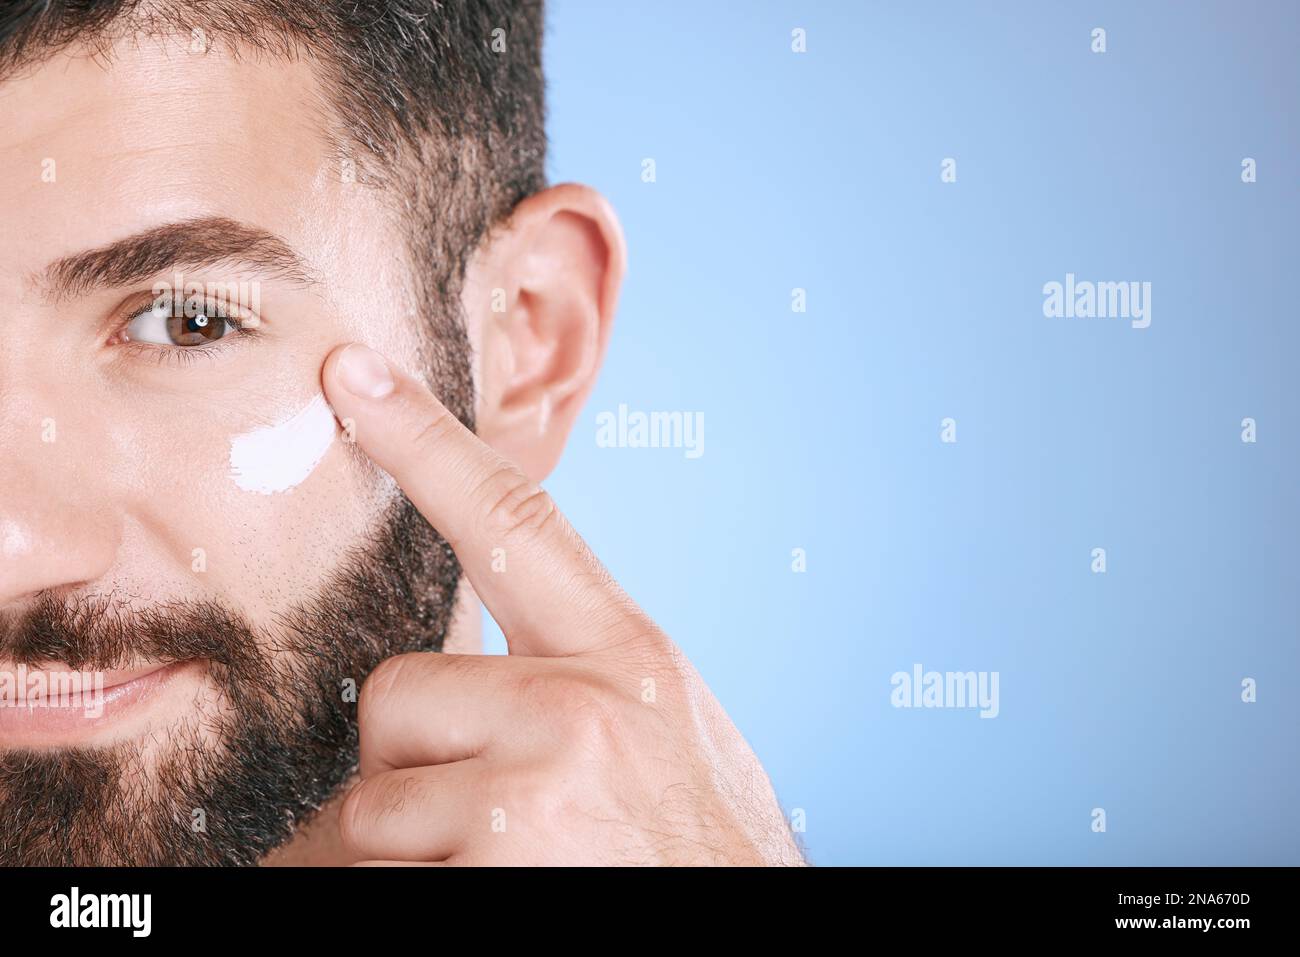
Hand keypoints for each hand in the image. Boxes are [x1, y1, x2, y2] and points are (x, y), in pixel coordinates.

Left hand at [321, 343, 803, 865]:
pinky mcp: (495, 864)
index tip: (350, 371)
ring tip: (500, 866)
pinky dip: (406, 891)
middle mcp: (582, 709)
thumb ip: (579, 685)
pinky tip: (493, 891)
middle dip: (408, 764)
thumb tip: (467, 680)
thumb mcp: (666, 740)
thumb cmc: (703, 850)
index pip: (516, 520)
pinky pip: (371, 873)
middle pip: (394, 693)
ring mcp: (534, 792)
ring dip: (406, 848)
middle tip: (483, 820)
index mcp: (628, 661)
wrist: (756, 934)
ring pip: (369, 802)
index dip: (425, 439)